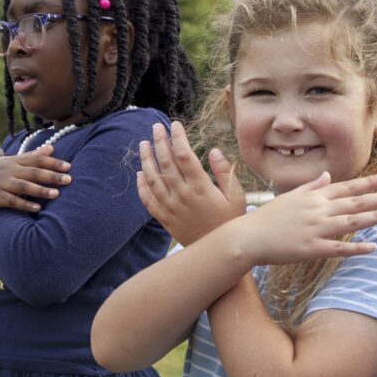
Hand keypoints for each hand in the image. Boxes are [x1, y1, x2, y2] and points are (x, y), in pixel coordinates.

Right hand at [0, 145, 71, 219]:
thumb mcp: (1, 160)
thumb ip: (27, 155)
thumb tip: (47, 148)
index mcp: (11, 161)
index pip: (35, 159)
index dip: (52, 162)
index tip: (68, 165)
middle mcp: (8, 171)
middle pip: (33, 172)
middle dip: (52, 175)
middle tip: (69, 179)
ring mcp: (1, 184)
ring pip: (24, 186)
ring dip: (41, 190)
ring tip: (57, 194)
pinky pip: (12, 201)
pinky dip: (25, 204)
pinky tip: (37, 208)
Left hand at [137, 121, 245, 245]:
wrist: (218, 252)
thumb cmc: (231, 221)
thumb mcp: (237, 196)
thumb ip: (225, 172)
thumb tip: (213, 151)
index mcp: (201, 187)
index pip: (184, 156)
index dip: (177, 138)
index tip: (175, 125)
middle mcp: (182, 195)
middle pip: (165, 163)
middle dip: (159, 142)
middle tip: (156, 127)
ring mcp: (171, 208)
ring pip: (153, 179)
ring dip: (146, 159)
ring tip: (143, 144)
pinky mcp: (165, 219)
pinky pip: (148, 200)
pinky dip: (142, 186)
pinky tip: (140, 174)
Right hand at [233, 172, 376, 265]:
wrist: (248, 237)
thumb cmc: (266, 217)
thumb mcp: (288, 197)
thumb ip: (311, 186)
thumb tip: (328, 176)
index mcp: (311, 198)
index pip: (344, 188)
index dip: (366, 184)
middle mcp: (317, 211)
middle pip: (354, 203)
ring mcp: (316, 230)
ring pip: (352, 222)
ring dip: (375, 217)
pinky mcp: (312, 249)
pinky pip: (339, 248)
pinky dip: (357, 248)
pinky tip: (374, 246)